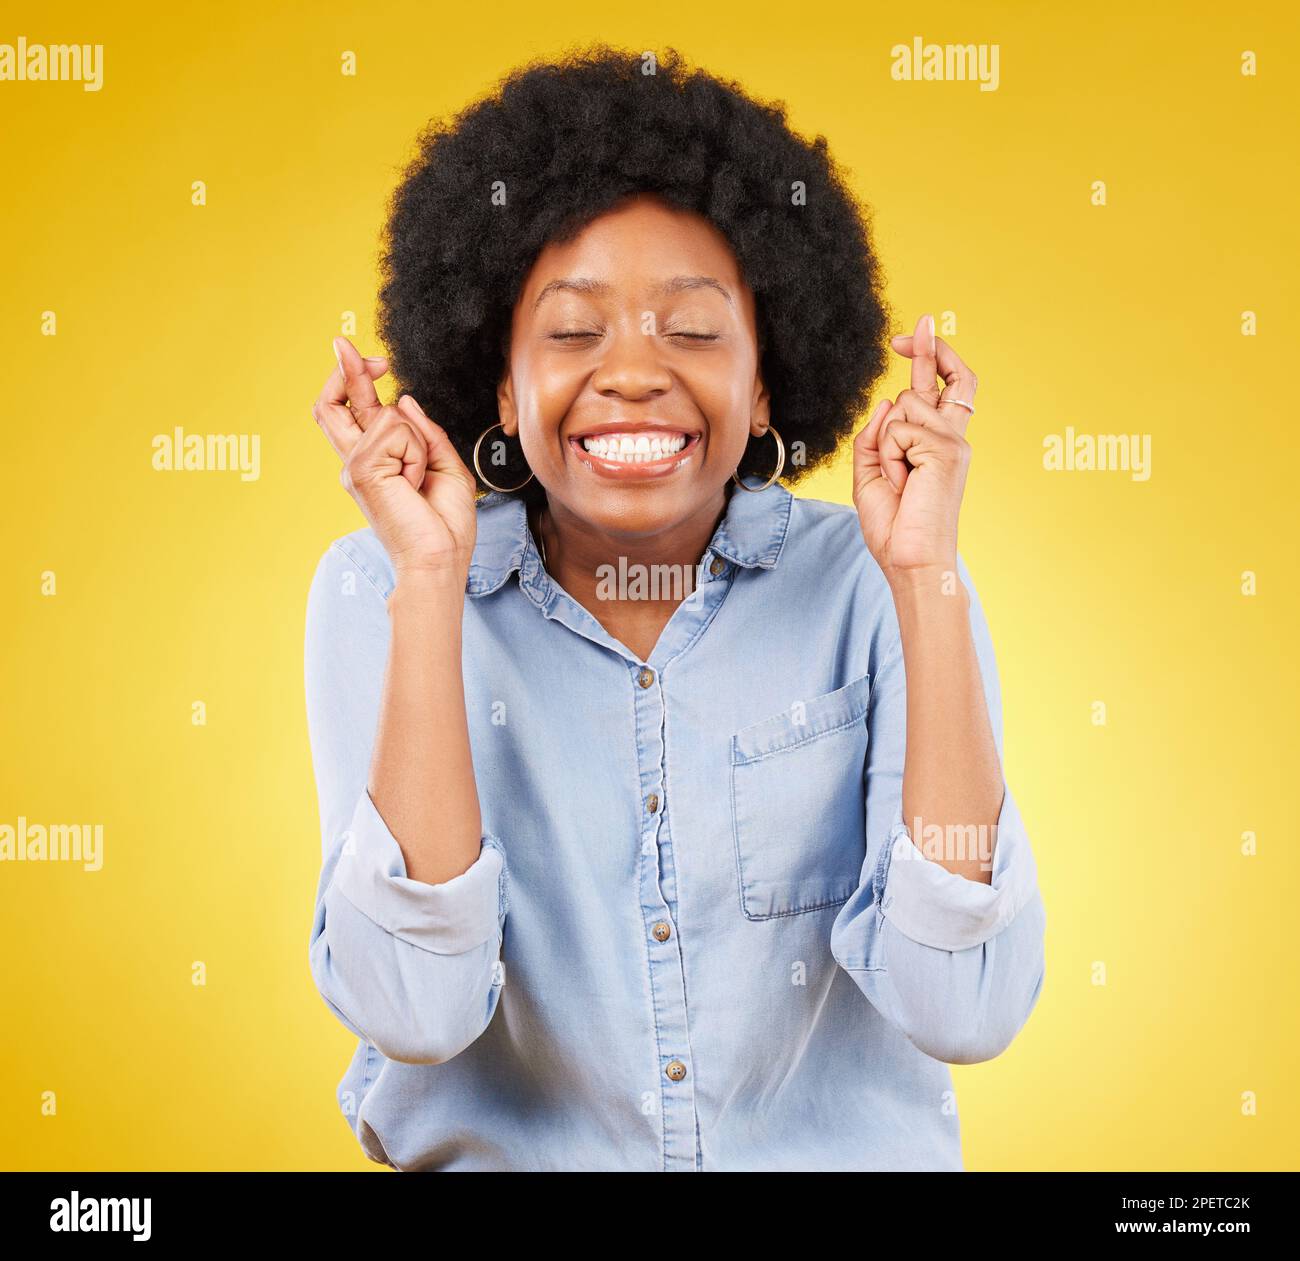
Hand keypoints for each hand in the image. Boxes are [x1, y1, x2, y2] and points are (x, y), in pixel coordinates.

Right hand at [312, 337, 477, 580]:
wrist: (439, 560)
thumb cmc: (443, 525)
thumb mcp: (445, 467)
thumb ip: (425, 432)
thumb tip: (403, 399)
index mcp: (373, 462)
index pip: (348, 412)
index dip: (352, 378)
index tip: (372, 360)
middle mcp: (356, 462)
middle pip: (331, 404)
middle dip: (345, 370)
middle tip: (345, 345)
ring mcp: (355, 466)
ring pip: (387, 415)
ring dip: (418, 440)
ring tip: (420, 478)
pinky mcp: (363, 469)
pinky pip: (396, 431)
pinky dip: (417, 452)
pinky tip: (415, 482)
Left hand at [851, 312, 978, 578]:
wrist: (912, 562)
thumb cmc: (895, 528)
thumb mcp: (871, 476)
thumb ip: (875, 438)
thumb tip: (886, 400)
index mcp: (938, 444)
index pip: (945, 389)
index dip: (933, 356)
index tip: (916, 330)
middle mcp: (953, 437)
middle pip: (945, 376)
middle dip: (925, 347)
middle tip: (921, 320)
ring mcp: (953, 441)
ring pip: (903, 405)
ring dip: (887, 443)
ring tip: (899, 480)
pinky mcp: (947, 448)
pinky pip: (899, 428)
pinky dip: (890, 455)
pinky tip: (905, 482)